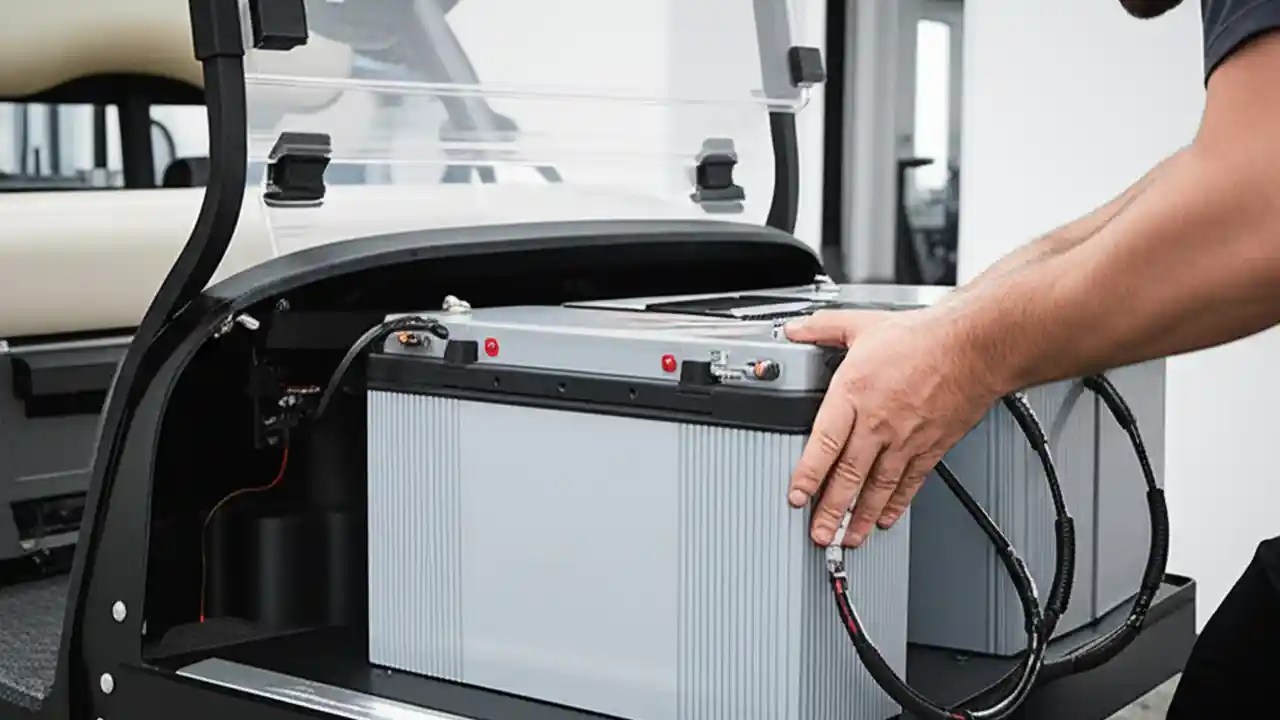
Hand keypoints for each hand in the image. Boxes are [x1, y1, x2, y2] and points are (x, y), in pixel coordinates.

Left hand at [784, 308, 1001, 546]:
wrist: (974, 346)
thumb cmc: (922, 337)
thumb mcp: (860, 324)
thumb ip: (822, 328)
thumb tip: (793, 329)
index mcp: (854, 394)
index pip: (825, 444)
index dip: (808, 476)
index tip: (797, 498)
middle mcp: (878, 423)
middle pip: (849, 476)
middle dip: (831, 511)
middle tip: (818, 535)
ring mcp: (905, 439)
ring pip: (878, 487)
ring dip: (861, 517)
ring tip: (849, 538)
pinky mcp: (930, 447)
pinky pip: (910, 483)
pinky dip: (896, 504)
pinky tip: (886, 518)